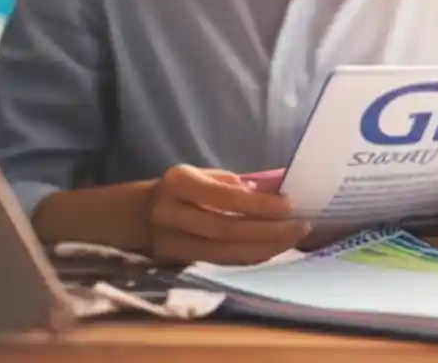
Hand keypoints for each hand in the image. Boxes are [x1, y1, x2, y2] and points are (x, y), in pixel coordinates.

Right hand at [148, 164, 310, 264]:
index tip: (288, 205)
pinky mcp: (180, 262)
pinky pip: (223, 263)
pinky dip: (251, 257)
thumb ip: (230, 183)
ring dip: (265, 248)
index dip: (258, 204)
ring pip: (226, 252)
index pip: (223, 197)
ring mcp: (173, 242)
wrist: (136, 216)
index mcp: (178, 183)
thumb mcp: (198, 175)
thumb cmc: (178, 190)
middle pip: (226, 229)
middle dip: (268, 231)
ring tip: (293, 240)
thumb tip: (270, 194)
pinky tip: (272, 250)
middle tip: (300, 226)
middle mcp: (172, 213)